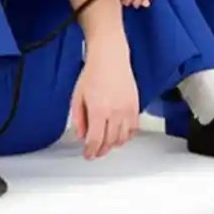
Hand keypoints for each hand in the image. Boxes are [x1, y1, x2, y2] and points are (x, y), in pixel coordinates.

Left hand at [70, 44, 139, 159]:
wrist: (110, 58)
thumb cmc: (93, 73)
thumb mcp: (77, 96)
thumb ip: (78, 118)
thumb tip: (80, 135)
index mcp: (98, 110)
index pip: (95, 140)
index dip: (91, 151)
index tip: (88, 155)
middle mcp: (115, 112)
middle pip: (110, 142)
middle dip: (101, 150)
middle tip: (95, 152)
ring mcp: (127, 110)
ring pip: (123, 138)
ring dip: (113, 145)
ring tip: (106, 144)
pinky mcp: (136, 107)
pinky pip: (133, 129)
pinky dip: (126, 136)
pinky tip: (119, 135)